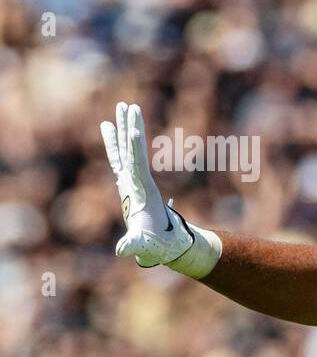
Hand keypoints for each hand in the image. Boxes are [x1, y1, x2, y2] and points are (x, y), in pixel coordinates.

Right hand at [101, 101, 193, 266]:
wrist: (167, 245)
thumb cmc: (156, 245)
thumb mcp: (143, 245)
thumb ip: (134, 245)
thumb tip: (123, 252)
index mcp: (143, 190)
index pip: (137, 164)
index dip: (134, 148)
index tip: (134, 129)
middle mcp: (139, 181)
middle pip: (133, 149)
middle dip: (130, 127)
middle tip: (128, 105)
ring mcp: (132, 181)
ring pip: (126, 150)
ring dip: (122, 129)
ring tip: (122, 107)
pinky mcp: (126, 184)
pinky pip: (118, 158)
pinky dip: (114, 143)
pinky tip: (109, 128)